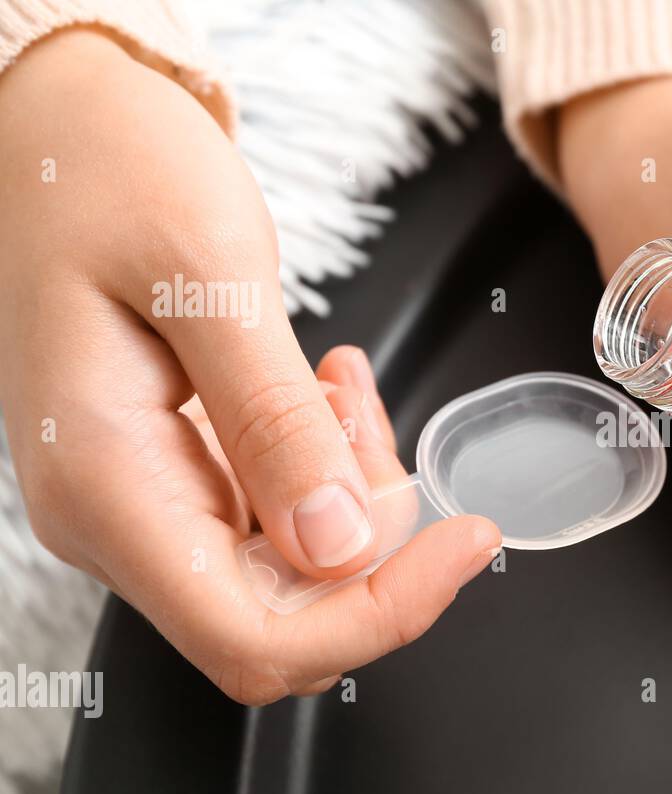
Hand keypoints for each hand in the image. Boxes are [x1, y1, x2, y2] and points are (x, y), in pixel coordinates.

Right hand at [0, 29, 498, 701]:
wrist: (55, 123)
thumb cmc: (106, 170)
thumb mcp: (209, 277)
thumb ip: (272, 423)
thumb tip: (335, 544)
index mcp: (106, 487)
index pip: (255, 640)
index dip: (378, 614)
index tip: (464, 542)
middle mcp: (118, 517)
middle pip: (289, 615)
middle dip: (371, 537)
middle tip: (372, 416)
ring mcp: (146, 500)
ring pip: (296, 566)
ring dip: (351, 487)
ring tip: (336, 382)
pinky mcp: (178, 474)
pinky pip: (281, 513)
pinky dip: (327, 461)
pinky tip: (320, 388)